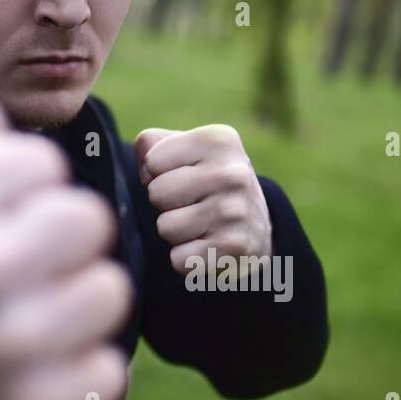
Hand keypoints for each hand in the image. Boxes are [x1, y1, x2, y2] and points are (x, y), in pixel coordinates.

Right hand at [0, 95, 132, 399]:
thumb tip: (2, 117)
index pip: (42, 161)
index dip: (25, 183)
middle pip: (87, 218)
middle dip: (61, 235)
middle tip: (25, 261)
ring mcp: (2, 351)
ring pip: (109, 289)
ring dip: (78, 299)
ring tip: (34, 310)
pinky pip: (108, 369)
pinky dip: (79, 368)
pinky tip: (36, 367)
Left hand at [133, 125, 271, 274]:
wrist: (256, 227)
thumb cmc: (207, 181)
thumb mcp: (187, 151)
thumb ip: (152, 144)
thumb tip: (145, 164)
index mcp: (220, 140)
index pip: (153, 160)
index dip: (158, 173)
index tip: (183, 176)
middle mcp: (233, 173)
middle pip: (157, 193)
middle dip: (165, 203)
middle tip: (190, 203)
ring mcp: (236, 211)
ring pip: (166, 227)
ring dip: (175, 232)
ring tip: (200, 224)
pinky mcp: (235, 248)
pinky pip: (179, 259)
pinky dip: (186, 258)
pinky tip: (207, 246)